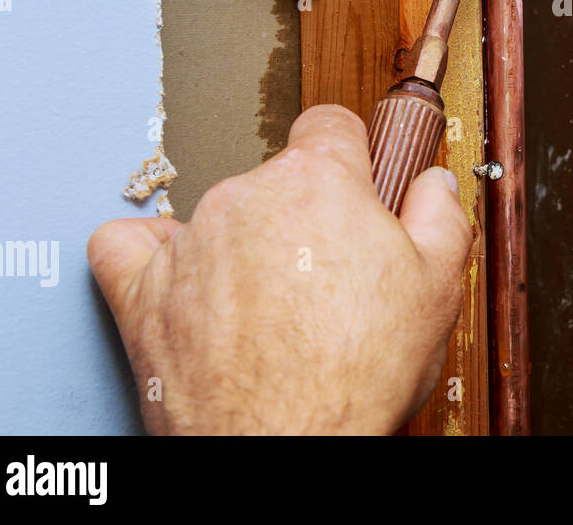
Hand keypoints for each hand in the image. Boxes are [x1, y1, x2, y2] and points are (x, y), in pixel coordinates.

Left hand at [88, 105, 471, 433]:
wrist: (285, 447)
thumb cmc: (355, 377)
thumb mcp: (438, 288)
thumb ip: (442, 216)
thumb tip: (434, 186)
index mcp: (318, 181)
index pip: (331, 124)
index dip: (351, 155)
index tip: (357, 184)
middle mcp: (247, 196)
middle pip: (279, 178)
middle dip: (307, 216)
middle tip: (332, 273)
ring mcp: (189, 241)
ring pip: (221, 215)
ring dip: (245, 245)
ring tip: (274, 307)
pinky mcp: (142, 290)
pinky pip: (130, 246)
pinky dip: (154, 257)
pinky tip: (184, 278)